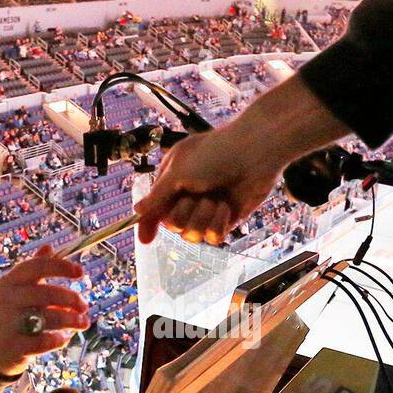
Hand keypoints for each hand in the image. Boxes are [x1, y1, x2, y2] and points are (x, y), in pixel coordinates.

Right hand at [0, 246, 88, 378]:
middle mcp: (7, 299)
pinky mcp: (14, 346)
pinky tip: (63, 338)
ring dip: (71, 320)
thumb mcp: (17, 288)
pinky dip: (58, 340)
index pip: (37, 267)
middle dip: (71, 299)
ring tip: (83, 323)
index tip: (81, 272)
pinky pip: (43, 342)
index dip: (61, 267)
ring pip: (48, 318)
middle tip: (84, 306)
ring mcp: (8, 323)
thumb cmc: (11, 313)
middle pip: (46, 294)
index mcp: (10, 281)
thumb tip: (49, 246)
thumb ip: (34, 269)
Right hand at [135, 75, 350, 245]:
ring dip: (204, 216)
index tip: (146, 239)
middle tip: (196, 193)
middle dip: (185, 212)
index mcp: (172, 181)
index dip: (149, 224)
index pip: (155, 209)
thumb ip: (157, 196)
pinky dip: (220, 223)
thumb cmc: (215, 153)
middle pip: (173, 226)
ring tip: (216, 198)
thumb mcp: (178, 172)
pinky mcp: (227, 219)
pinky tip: (227, 207)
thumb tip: (136, 210)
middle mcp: (188, 196)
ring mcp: (207, 208)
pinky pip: (213, 238)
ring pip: (193, 235)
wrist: (256, 153)